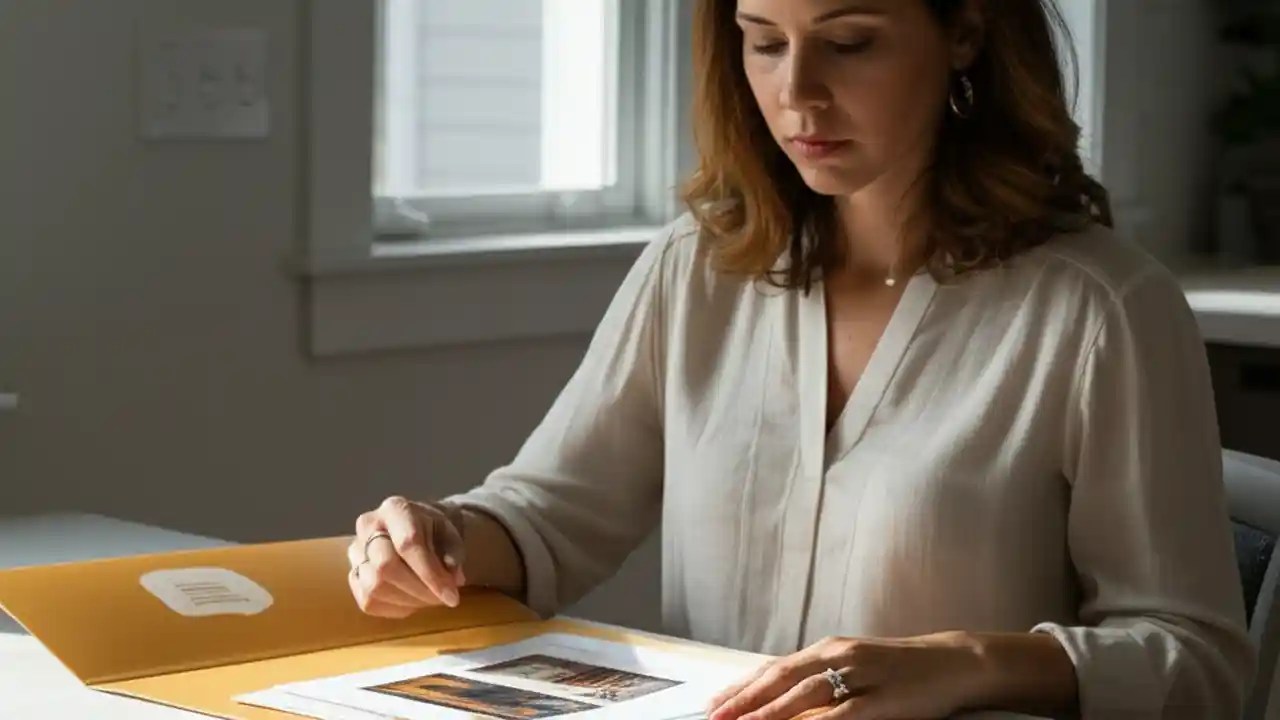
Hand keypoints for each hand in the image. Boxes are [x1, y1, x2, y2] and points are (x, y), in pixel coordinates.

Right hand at [348, 495, 467, 617]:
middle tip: (441, 599)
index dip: (431, 574)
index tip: (452, 597)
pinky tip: (413, 601)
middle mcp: (368, 526)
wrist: (412, 530)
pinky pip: (369, 602)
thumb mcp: (450, 534)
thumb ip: (454, 554)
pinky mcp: (352, 576)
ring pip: (375, 587)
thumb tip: (454, 579)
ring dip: (408, 601)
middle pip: (386, 566)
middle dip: (419, 590)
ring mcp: (355, 552)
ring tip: (429, 599)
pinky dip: (395, 608)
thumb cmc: (433, 531)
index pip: (408, 543)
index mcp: (395, 509)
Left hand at [706, 632, 986, 719]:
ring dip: (768, 713)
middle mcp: (838, 655)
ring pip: (804, 695)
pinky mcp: (882, 698)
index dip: (740, 687)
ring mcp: (860, 675)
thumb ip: (819, 681)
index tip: (712, 705)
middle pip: (780, 678)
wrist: (954, 663)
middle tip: (713, 718)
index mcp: (828, 648)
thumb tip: (780, 702)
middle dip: (743, 701)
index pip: (774, 669)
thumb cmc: (900, 670)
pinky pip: (842, 714)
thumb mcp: (854, 667)